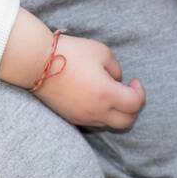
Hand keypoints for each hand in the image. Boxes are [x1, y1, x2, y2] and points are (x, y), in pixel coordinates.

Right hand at [32, 35, 146, 129]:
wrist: (36, 63)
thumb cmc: (71, 53)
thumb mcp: (102, 53)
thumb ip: (116, 70)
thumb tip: (118, 81)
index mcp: (107, 94)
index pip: (135, 104)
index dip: (140, 92)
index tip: (133, 80)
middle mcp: (96, 112)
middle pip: (126, 122)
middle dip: (133, 108)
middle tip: (128, 91)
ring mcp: (82, 118)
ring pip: (109, 124)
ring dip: (117, 111)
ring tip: (110, 91)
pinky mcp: (71, 118)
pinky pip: (94, 122)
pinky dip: (101, 113)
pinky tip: (96, 97)